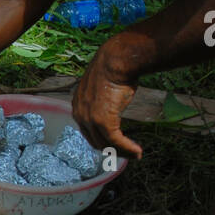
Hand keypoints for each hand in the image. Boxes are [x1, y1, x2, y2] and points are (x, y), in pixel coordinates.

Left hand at [72, 39, 142, 159]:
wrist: (116, 60)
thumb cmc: (113, 69)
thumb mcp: (102, 87)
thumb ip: (101, 100)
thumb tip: (112, 106)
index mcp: (77, 106)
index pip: (87, 131)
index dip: (102, 140)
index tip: (115, 145)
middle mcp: (79, 114)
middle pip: (95, 141)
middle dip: (112, 150)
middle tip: (127, 153)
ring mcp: (90, 119)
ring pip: (105, 144)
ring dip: (121, 152)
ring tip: (135, 154)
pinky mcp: (103, 122)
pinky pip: (115, 141)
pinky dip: (127, 148)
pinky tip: (138, 151)